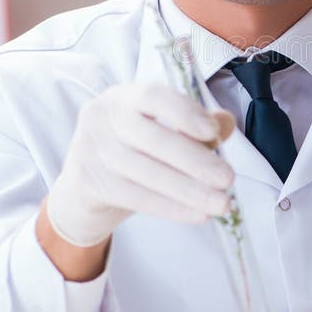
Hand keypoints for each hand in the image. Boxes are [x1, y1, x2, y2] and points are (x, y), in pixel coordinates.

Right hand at [46, 83, 235, 247]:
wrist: (82, 192)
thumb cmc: (131, 153)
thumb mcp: (160, 132)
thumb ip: (195, 124)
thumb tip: (226, 122)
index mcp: (124, 97)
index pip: (153, 96)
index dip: (184, 113)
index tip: (213, 132)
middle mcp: (104, 117)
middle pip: (154, 138)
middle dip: (196, 160)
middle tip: (228, 178)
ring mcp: (92, 151)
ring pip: (148, 172)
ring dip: (190, 190)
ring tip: (221, 203)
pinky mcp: (89, 184)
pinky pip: (138, 197)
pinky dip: (172, 208)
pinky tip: (198, 214)